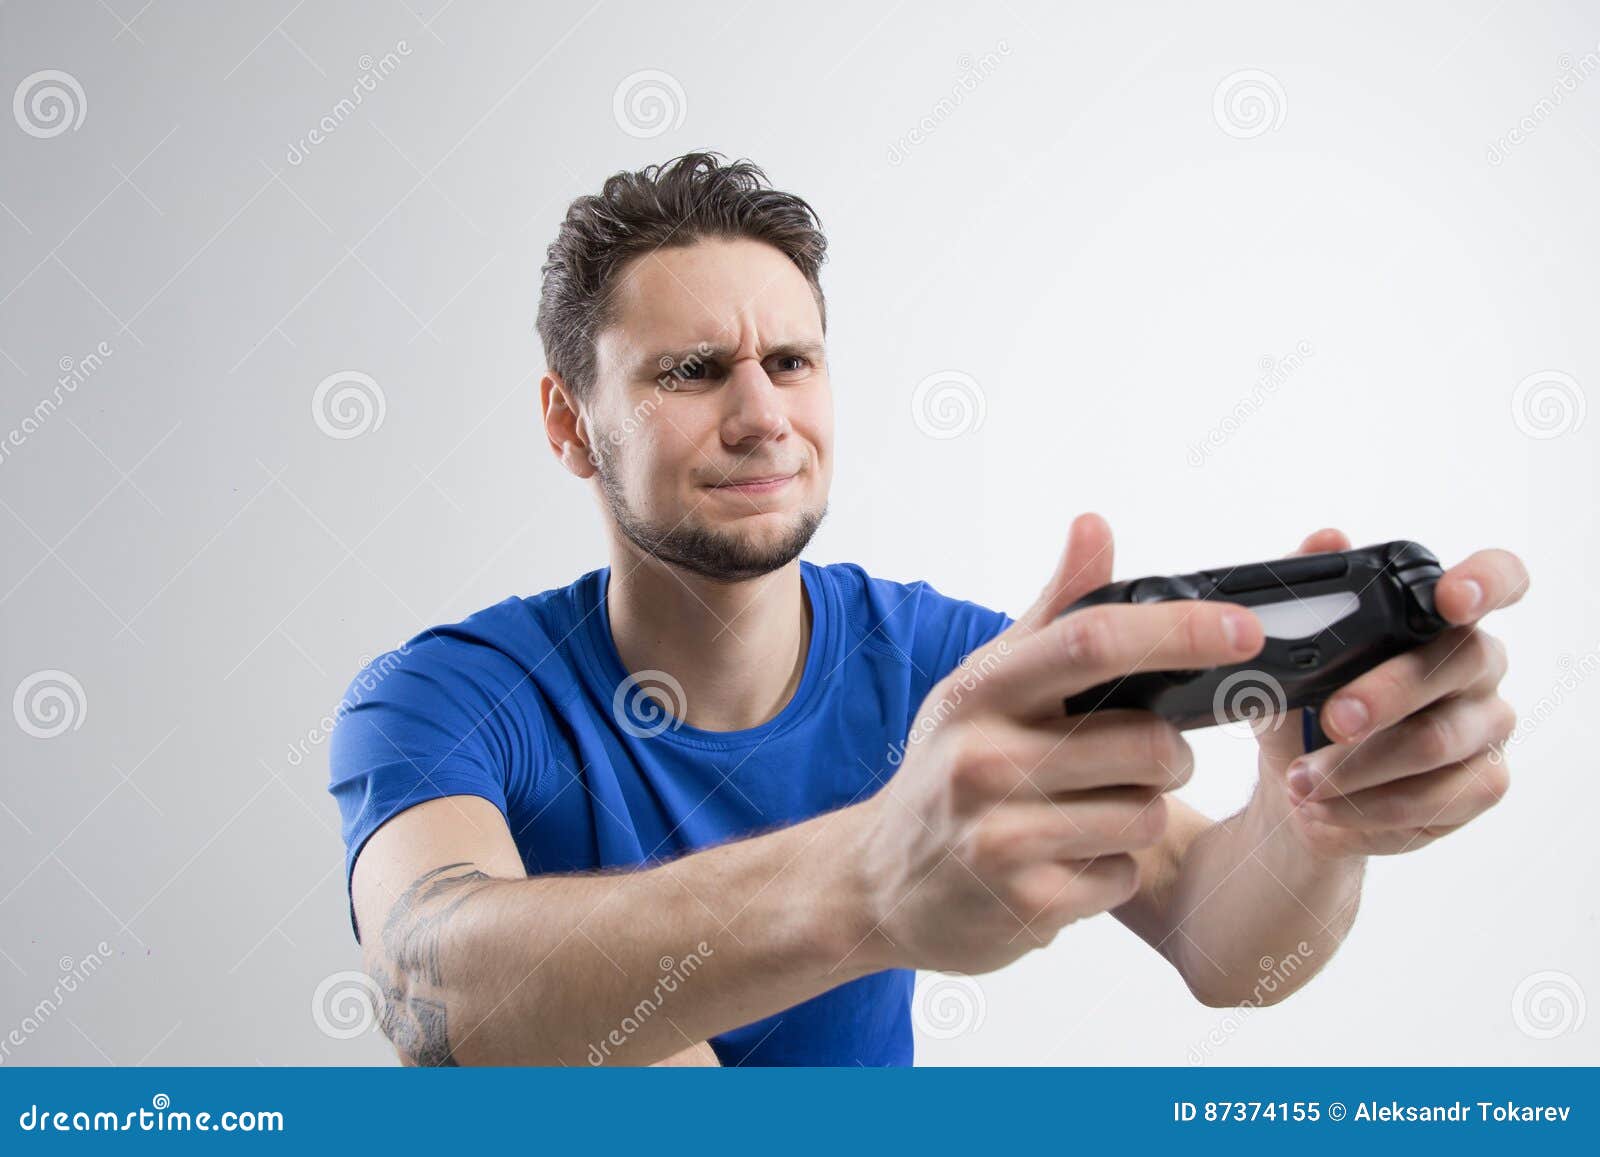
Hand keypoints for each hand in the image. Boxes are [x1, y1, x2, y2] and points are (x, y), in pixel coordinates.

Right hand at [856, 514, 1266, 974]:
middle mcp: (982, 759)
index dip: (1178, 631)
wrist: (884, 883)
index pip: (1091, 642)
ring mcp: (999, 837)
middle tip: (1141, 760)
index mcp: (981, 691)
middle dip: (1170, 754)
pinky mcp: (1026, 905)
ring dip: (1140, 816)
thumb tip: (1094, 524)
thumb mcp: (988, 686)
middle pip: (1147, 743)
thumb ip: (1054, 612)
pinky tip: (1065, 863)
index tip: (1243, 629)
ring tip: (1088, 816)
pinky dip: (1112, 871)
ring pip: (1147, 816)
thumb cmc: (954, 766)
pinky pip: (1124, 876)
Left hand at [1257, 529, 1527, 858]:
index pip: (1498, 580)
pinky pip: (1435, 800)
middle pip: (1455, 665)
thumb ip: (1310, 593)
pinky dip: (1368, 808)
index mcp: (1442, 618)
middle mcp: (1478, 666)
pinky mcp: (1478, 785)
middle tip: (1331, 718)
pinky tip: (1324, 809)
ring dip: (1360, 766)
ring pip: (1438, 743)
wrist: (1298, 785)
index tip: (1451, 598)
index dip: (1485, 582)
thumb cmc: (1304, 702)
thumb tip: (1327, 539)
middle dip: (1387, 694)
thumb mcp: (1291, 651)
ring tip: (1301, 781)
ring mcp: (1485, 728)